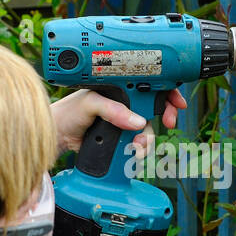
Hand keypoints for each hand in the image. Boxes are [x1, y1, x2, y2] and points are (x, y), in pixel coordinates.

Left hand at [49, 88, 187, 155]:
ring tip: (139, 144)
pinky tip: (134, 151)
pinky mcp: (120, 138)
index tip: (177, 103)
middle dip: (166, 115)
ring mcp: (123, 121)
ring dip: (149, 137)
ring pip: (148, 128)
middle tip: (169, 122)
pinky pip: (138, 143)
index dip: (167, 92)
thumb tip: (136, 121)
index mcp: (120, 87)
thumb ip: (113, 110)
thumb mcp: (90, 104)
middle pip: (156, 107)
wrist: (58, 136)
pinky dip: (140, 149)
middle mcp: (124, 103)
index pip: (150, 84)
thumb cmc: (69, 112)